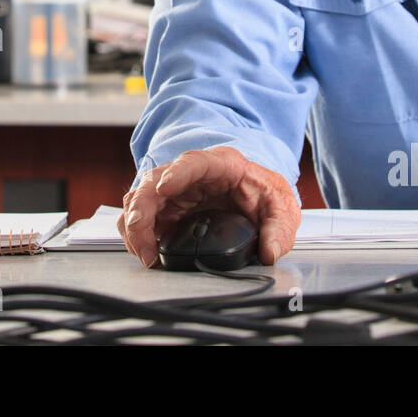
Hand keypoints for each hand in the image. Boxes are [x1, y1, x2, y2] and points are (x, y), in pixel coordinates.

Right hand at [116, 146, 300, 268]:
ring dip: (135, 225)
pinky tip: (146, 253)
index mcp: (221, 165)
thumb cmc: (265, 193)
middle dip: (143, 208)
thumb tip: (270, 251)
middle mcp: (191, 175)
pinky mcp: (168, 209)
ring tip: (146, 253)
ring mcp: (176, 191)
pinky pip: (142, 217)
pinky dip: (137, 235)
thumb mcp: (282, 208)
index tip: (164, 187)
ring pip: (141, 199)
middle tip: (145, 238)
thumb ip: (279, 229)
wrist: (258, 194)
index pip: (194, 162)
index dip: (176, 173)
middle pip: (155, 182)